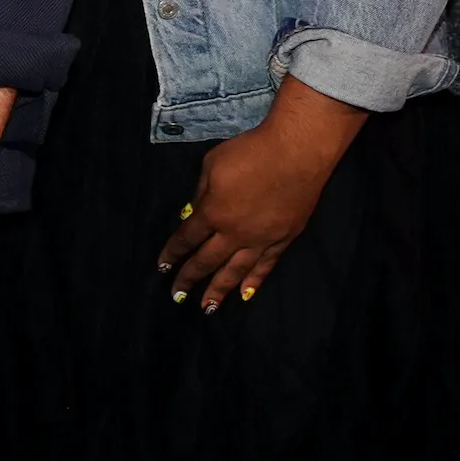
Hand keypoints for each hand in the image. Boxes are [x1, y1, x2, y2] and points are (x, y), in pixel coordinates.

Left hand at [158, 77, 364, 311]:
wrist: (296, 152)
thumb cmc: (250, 152)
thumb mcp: (212, 165)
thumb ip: (200, 192)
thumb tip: (193, 213)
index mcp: (213, 213)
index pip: (187, 238)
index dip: (173, 252)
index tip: (162, 266)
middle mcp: (235, 233)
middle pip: (207, 261)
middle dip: (190, 278)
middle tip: (177, 296)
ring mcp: (261, 240)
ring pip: (236, 271)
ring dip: (219, 291)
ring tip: (207, 308)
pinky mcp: (284, 239)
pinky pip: (265, 266)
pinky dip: (254, 281)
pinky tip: (245, 294)